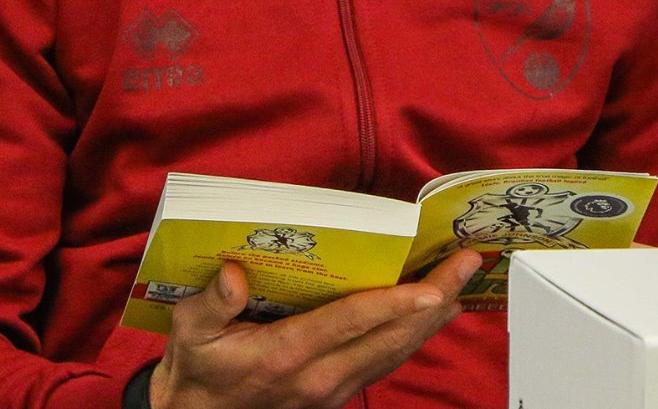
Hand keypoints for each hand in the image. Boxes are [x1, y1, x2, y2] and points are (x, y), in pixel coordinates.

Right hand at [148, 250, 483, 408]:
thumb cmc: (197, 371)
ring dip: (431, 319)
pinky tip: (427, 317)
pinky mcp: (337, 394)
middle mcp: (320, 375)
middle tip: (468, 263)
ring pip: (395, 352)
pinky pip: (384, 362)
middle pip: (391, 337)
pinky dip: (411, 336)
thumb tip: (233, 274)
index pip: (352, 323)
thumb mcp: (190, 333)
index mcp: (288, 353)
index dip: (395, 304)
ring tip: (462, 283)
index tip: (433, 287)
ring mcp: (333, 389)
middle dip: (435, 300)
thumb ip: (211, 303)